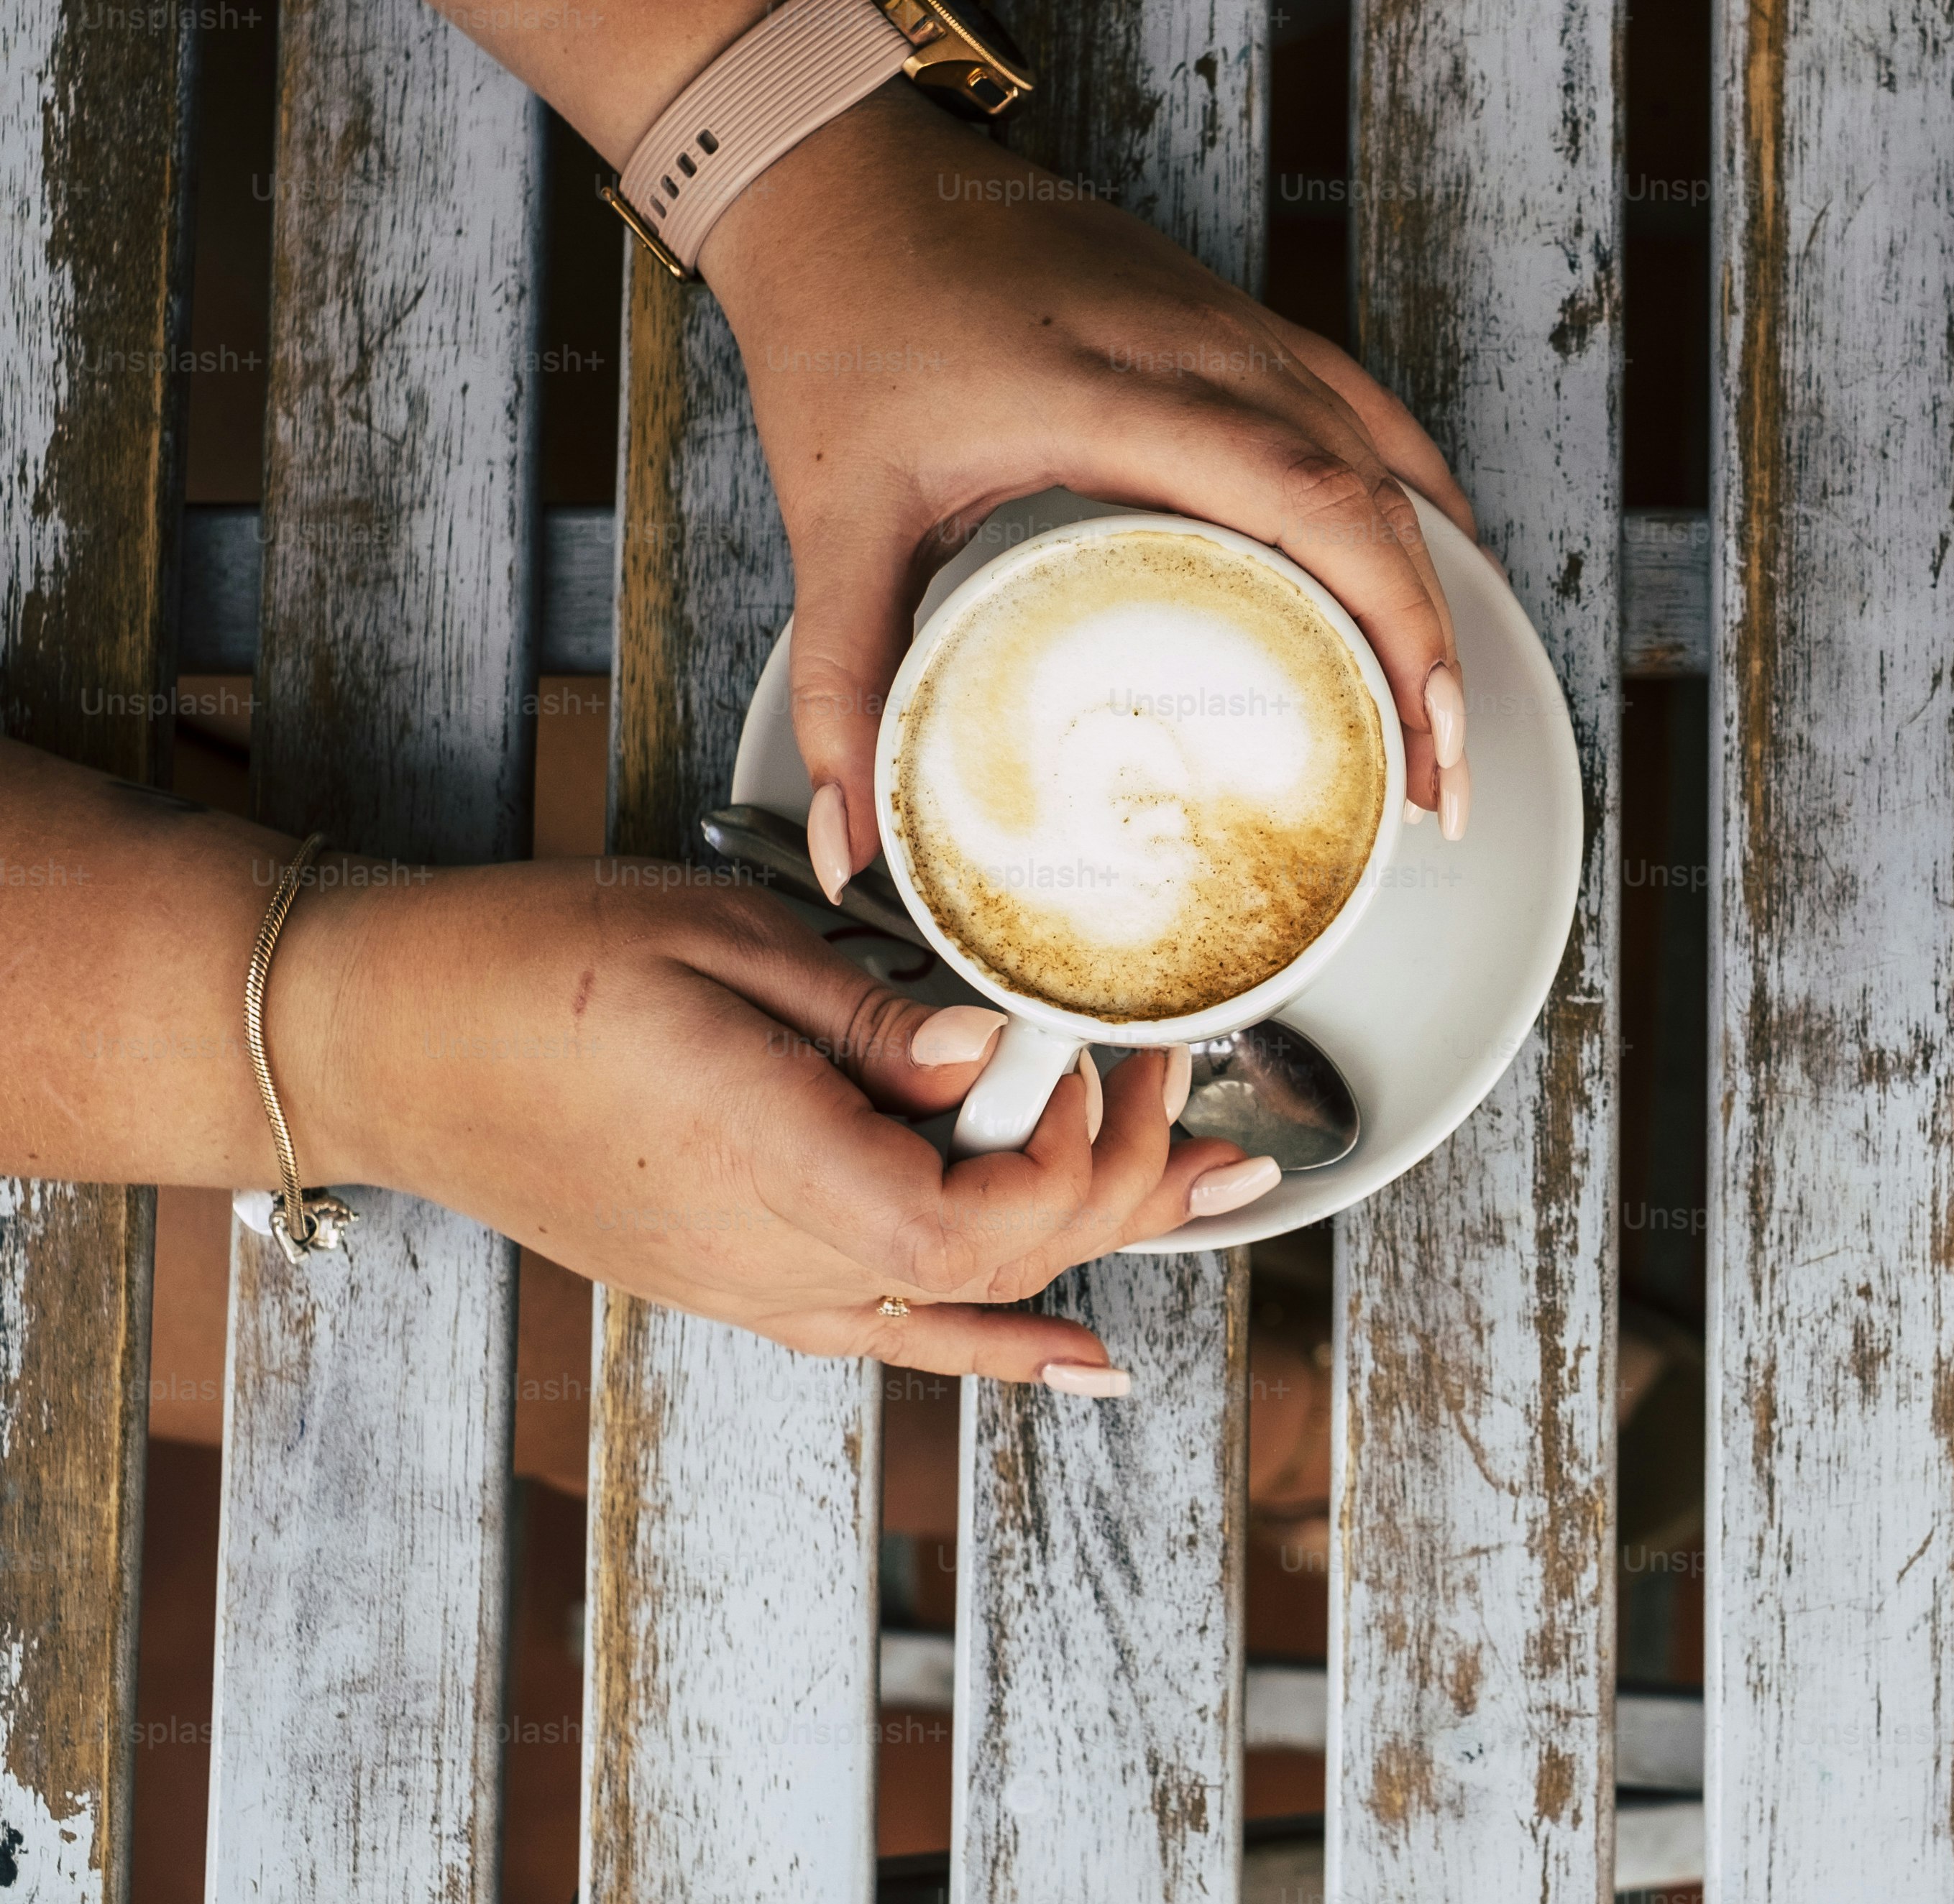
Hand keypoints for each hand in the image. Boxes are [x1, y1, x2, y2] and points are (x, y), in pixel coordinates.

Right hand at [275, 861, 1270, 1386]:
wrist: (385, 1039)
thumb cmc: (530, 964)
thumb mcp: (710, 938)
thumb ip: (864, 1013)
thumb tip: (994, 1053)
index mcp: (765, 1163)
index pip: (972, 1221)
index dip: (1071, 1158)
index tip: (1109, 1054)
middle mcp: (768, 1256)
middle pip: (998, 1267)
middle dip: (1123, 1182)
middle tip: (1197, 1084)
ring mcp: (754, 1284)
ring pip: (967, 1301)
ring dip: (1100, 1244)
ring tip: (1218, 1190)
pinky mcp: (743, 1278)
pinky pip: (898, 1332)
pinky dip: (1001, 1347)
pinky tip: (1085, 1365)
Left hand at [697, 87, 1484, 893]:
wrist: (837, 169)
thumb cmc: (841, 319)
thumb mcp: (832, 516)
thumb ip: (843, 686)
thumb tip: (841, 846)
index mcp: (1111, 391)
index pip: (1311, 504)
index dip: (1393, 625)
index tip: (1422, 740)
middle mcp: (1199, 348)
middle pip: (1374, 496)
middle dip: (1432, 647)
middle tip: (1437, 782)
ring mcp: (1227, 322)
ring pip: (1382, 454)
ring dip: (1430, 581)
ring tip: (1440, 710)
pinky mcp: (1230, 315)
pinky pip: (1360, 407)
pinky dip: (1410, 493)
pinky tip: (1431, 564)